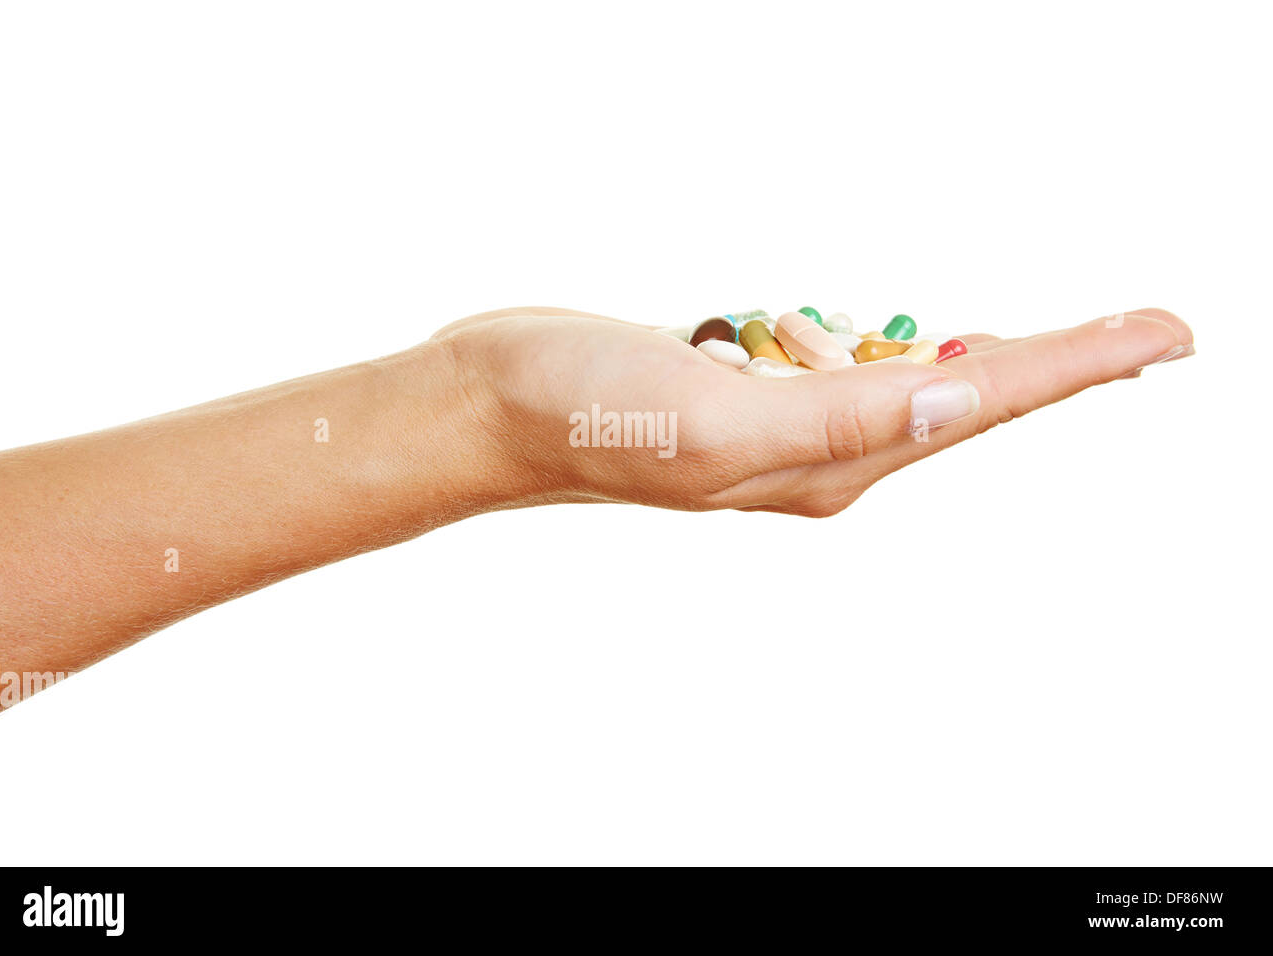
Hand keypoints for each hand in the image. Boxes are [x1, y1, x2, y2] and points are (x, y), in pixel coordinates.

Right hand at [435, 307, 1193, 516]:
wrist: (495, 401)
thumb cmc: (592, 413)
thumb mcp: (721, 422)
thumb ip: (840, 419)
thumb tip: (958, 405)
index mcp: (831, 461)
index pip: (981, 405)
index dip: (1077, 364)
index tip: (1166, 334)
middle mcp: (820, 449)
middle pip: (965, 394)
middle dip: (1052, 359)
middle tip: (1145, 333)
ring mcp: (781, 418)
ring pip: (894, 369)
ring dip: (903, 338)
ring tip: (819, 337)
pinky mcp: (745, 384)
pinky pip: (831, 354)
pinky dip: (837, 332)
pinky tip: (811, 329)